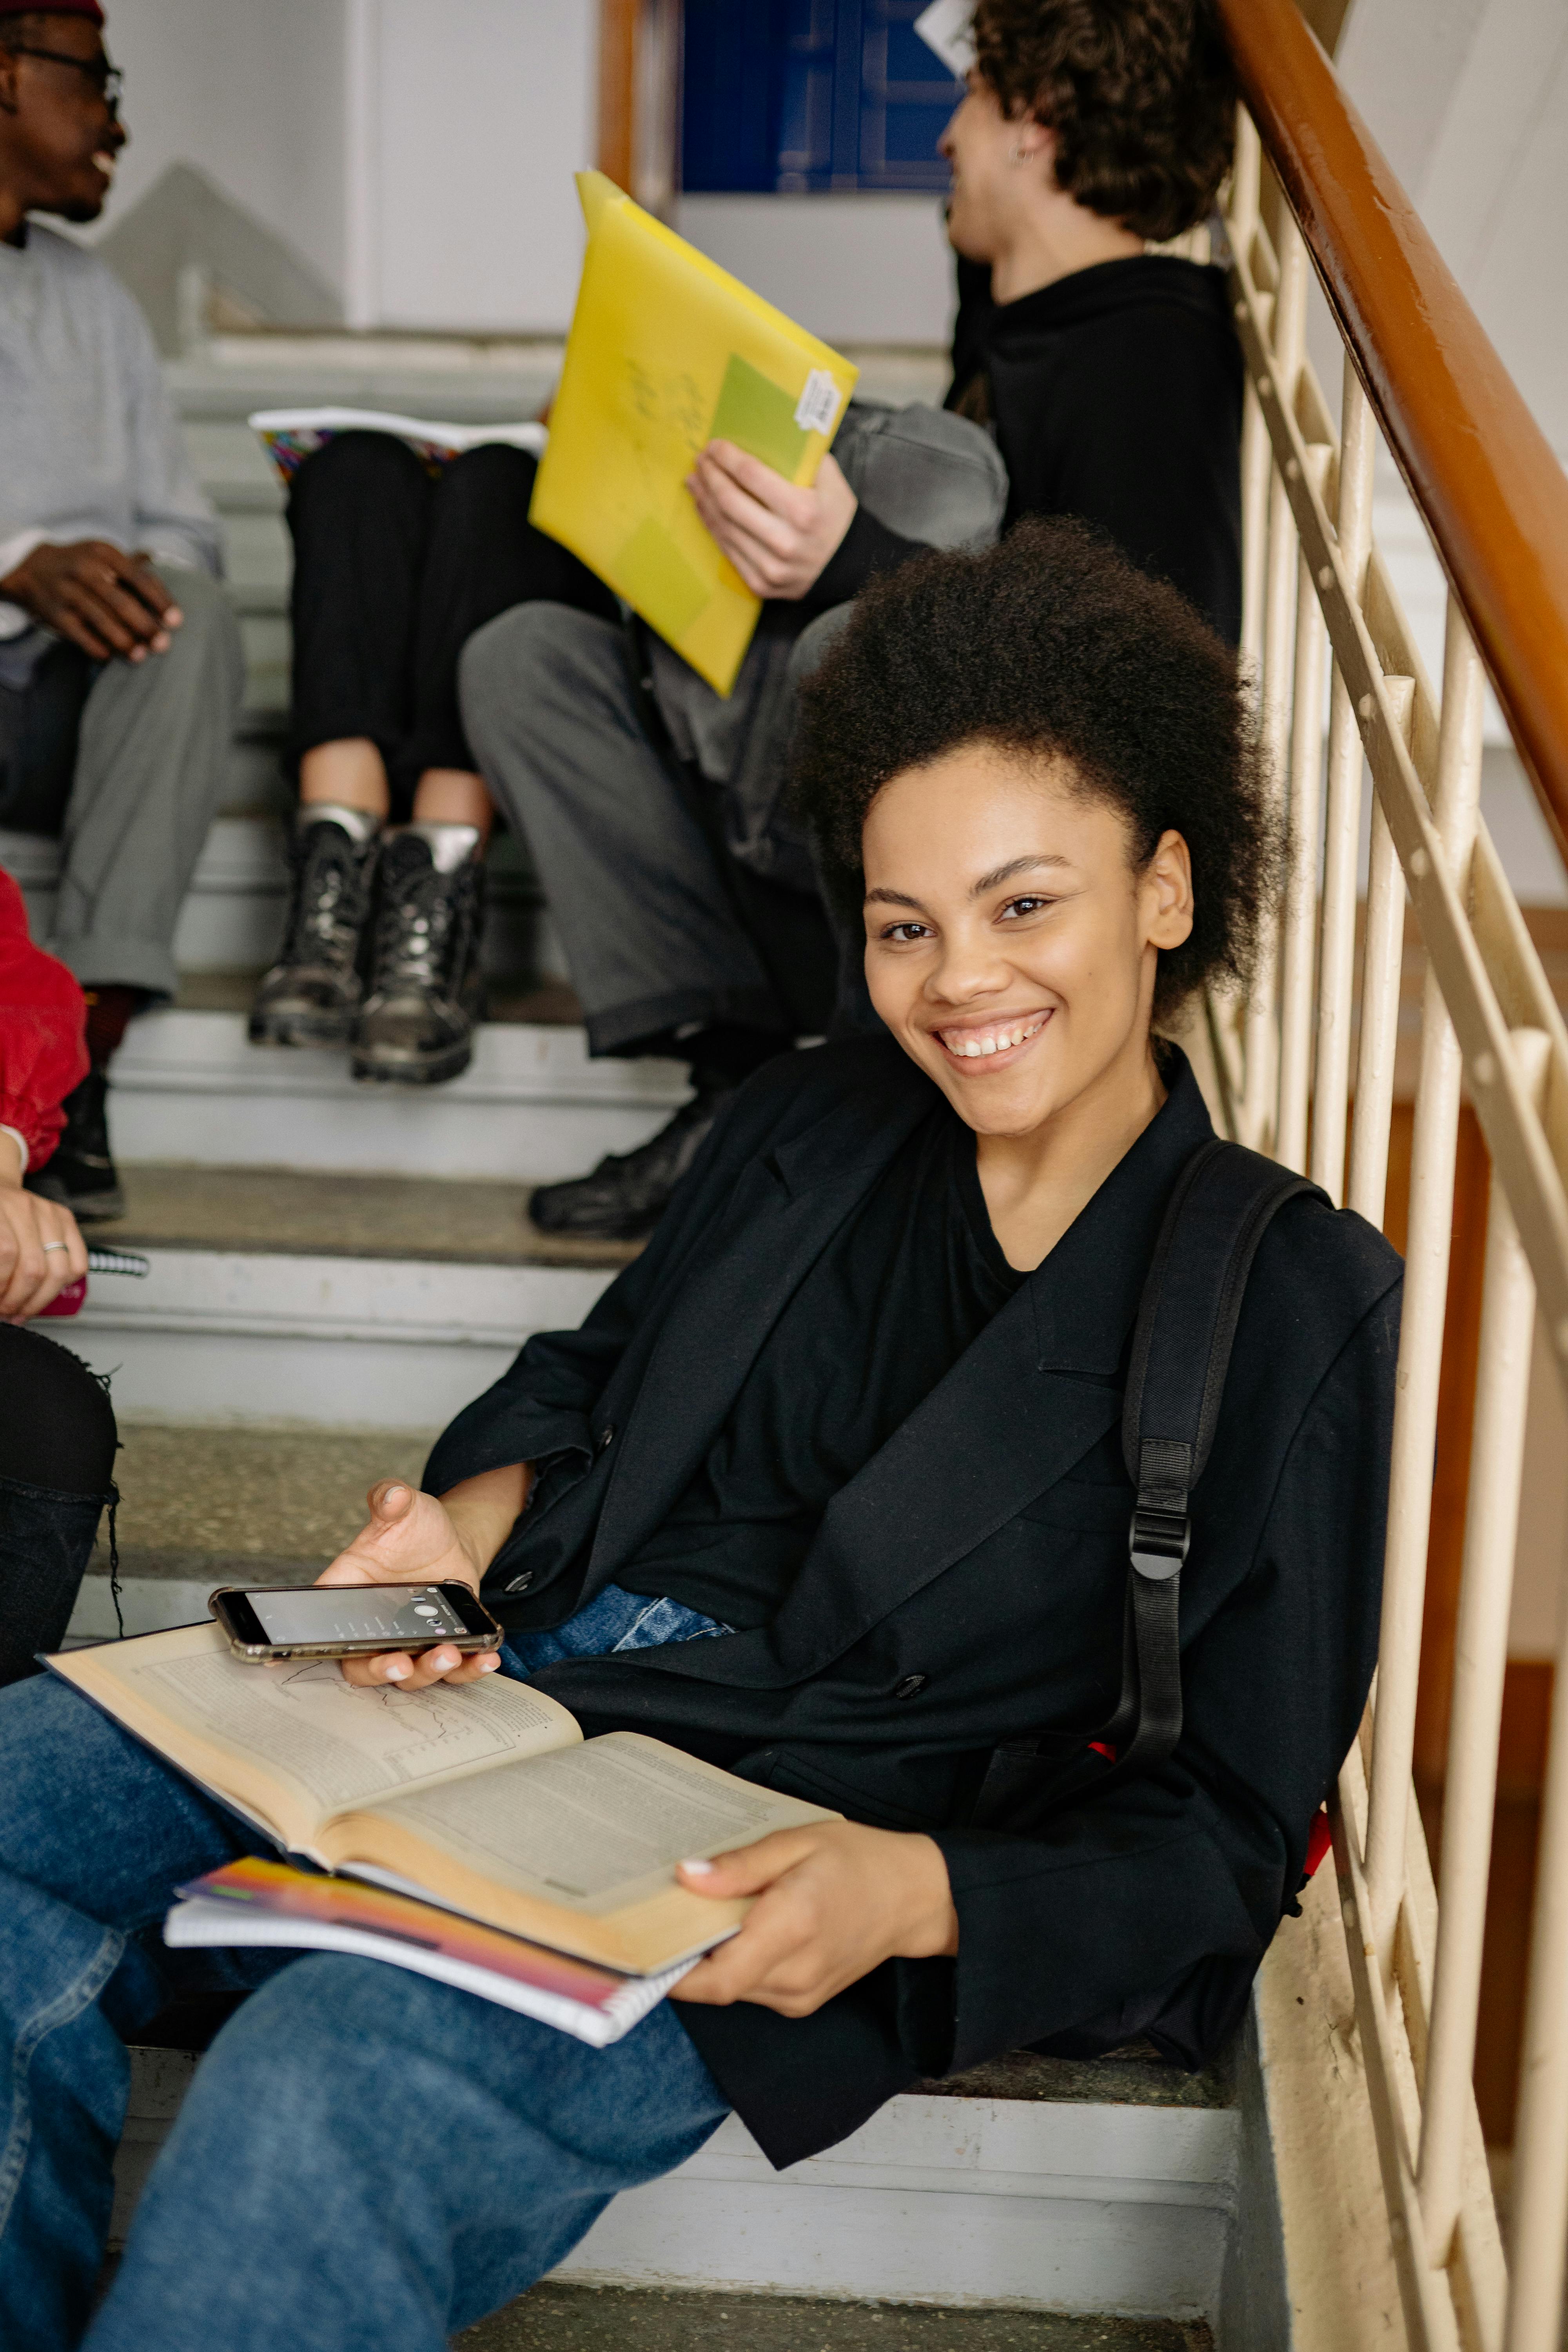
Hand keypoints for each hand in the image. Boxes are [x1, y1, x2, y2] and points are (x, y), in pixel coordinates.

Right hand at [0, 541, 182, 661]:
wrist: (32, 568)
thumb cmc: (83, 565)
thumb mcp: (105, 556)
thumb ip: (135, 569)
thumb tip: (167, 585)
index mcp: (103, 553)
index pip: (138, 577)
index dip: (159, 600)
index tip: (176, 621)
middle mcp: (84, 569)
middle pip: (120, 601)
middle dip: (145, 626)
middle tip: (163, 645)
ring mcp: (67, 591)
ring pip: (101, 620)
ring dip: (124, 641)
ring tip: (141, 656)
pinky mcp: (55, 613)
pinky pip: (79, 635)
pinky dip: (96, 647)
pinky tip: (110, 657)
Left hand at [0, 1142, 87, 1319]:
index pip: (6, 1254)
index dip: (1, 1286)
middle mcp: (25, 1207)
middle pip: (34, 1268)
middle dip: (18, 1300)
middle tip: (6, 1311)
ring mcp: (50, 1213)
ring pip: (58, 1272)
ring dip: (38, 1300)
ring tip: (22, 1308)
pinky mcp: (66, 1220)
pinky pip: (78, 1264)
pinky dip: (62, 1286)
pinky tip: (43, 1291)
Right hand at [317, 1465, 527, 1689]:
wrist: (450, 1542)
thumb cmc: (415, 1528)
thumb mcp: (406, 1508)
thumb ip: (392, 1500)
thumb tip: (391, 1495)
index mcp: (349, 1593)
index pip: (316, 1623)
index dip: (297, 1645)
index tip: (278, 1662)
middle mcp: (373, 1627)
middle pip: (361, 1664)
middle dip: (379, 1670)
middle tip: (399, 1663)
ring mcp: (407, 1642)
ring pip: (408, 1675)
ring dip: (427, 1672)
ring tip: (449, 1654)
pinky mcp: (440, 1648)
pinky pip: (452, 1672)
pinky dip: (468, 1671)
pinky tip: (486, 1660)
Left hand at [672, 1820, 958, 2016]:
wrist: (914, 1896)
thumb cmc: (857, 1860)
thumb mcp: (797, 1843)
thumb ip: (740, 1865)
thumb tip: (686, 1877)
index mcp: (793, 1927)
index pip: (717, 1978)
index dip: (672, 1974)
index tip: (637, 1952)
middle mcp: (795, 1973)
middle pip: (717, 1985)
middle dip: (686, 1958)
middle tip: (657, 1920)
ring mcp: (801, 1994)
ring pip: (733, 1989)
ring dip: (712, 1961)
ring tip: (700, 1918)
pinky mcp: (804, 2000)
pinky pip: (753, 1989)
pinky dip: (736, 1965)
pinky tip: (737, 1930)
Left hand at [685, 444, 856, 599]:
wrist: (849, 567)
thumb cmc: (836, 518)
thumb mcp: (832, 482)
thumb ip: (804, 458)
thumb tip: (769, 435)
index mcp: (802, 511)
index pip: (751, 476)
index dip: (727, 458)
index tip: (714, 445)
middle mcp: (784, 540)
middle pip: (730, 502)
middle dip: (710, 476)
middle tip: (700, 461)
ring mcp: (770, 566)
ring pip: (724, 527)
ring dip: (704, 500)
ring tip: (694, 481)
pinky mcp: (760, 583)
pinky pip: (727, 551)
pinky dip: (712, 526)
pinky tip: (705, 509)